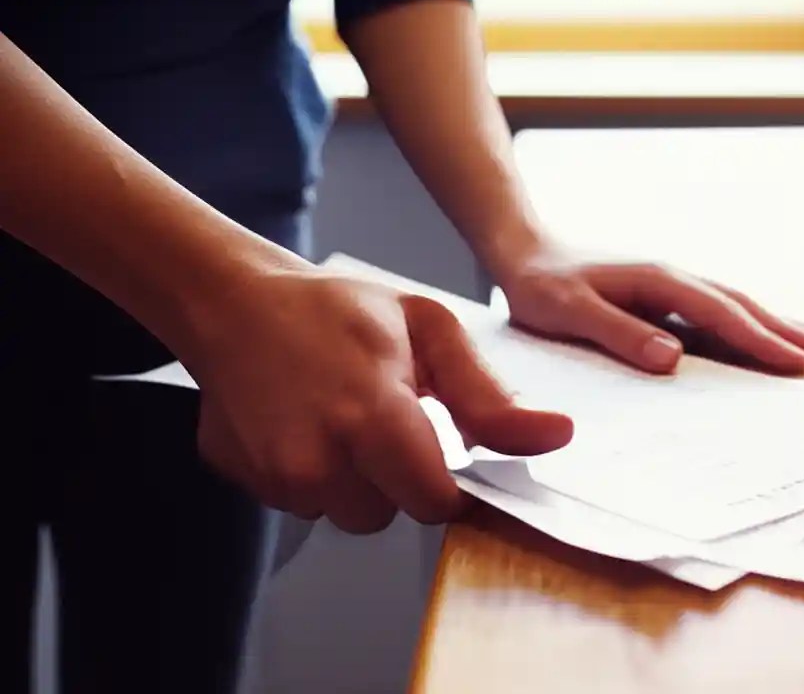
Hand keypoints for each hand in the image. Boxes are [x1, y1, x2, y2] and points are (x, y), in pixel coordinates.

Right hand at [182, 267, 573, 533]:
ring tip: (342, 418)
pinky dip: (314, 475)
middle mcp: (317, 459)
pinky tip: (304, 424)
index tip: (443, 449)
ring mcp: (273, 475)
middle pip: (389, 513)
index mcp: (372, 417)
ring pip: (345, 512)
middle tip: (384, 417)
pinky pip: (302, 501)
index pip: (435, 502)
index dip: (449, 482)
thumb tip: (556, 437)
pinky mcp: (244, 480)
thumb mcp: (429, 331)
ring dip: (355, 480)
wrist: (235, 302)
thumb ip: (490, 397)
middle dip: (399, 478)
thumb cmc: (340, 311)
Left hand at [495, 246, 803, 374]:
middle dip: (785, 331)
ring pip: (735, 306)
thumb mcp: (569, 311)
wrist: (523, 252)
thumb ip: (618, 332)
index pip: (720, 314)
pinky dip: (750, 323)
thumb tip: (672, 359)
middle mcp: (673, 279)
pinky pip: (718, 312)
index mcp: (658, 281)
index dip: (760, 340)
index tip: (797, 364)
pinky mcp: (665, 297)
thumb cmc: (541, 285)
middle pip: (741, 306)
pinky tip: (766, 331)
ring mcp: (672, 286)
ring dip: (775, 325)